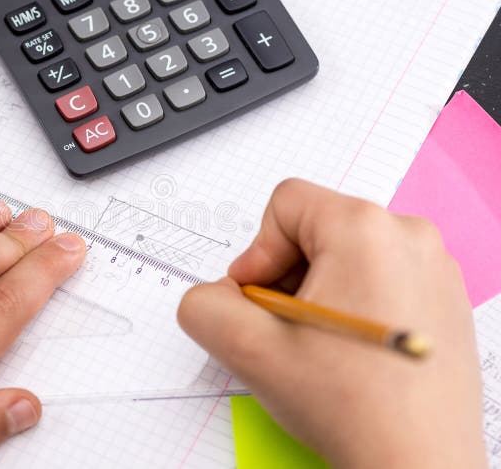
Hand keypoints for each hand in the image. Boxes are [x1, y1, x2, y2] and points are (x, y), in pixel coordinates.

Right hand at [178, 179, 486, 468]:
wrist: (418, 466)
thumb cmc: (354, 408)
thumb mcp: (248, 349)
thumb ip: (203, 304)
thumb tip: (212, 294)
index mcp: (366, 231)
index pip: (285, 204)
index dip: (258, 254)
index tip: (263, 303)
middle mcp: (409, 237)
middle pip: (316, 229)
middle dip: (288, 277)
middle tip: (288, 331)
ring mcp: (434, 267)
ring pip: (346, 255)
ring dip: (318, 293)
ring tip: (320, 347)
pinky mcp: (443, 296)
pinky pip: (379, 277)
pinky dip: (352, 305)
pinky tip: (349, 353)